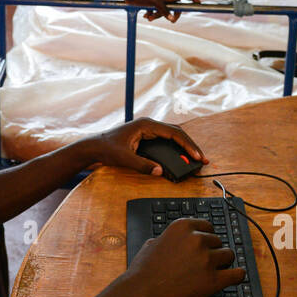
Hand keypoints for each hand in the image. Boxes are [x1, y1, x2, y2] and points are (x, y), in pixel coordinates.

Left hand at [85, 117, 206, 176]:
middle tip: (202, 159)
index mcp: (146, 125)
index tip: (197, 156)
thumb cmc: (107, 149)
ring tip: (196, 159)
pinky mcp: (146, 136)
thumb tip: (160, 171)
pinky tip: (182, 157)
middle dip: (190, 146)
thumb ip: (142, 165)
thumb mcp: (124, 158)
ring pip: (172, 136)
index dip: (187, 145)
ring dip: (184, 147)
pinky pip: (166, 141)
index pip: (173, 133)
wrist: (94, 147)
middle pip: (176, 133)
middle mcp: (149, 125)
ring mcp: (148, 130)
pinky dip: (176, 149)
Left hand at [119, 0, 199, 22]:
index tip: (199, 3)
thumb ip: (164, 10)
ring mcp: (158, 1)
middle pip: (174, 8)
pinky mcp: (151, 4)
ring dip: (157, 16)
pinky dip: (151, 15)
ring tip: (148, 17)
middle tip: (172, 21)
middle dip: (171, 15)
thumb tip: (172, 18)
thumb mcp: (154, 3)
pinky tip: (145, 15)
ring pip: (163, 12)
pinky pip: (155, 12)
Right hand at [128, 218, 244, 296]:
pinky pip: (237, 274)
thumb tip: (175, 241)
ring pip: (228, 256)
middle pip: (218, 241)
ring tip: (213, 272)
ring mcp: (206, 259)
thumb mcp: (153, 243)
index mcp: (183, 227)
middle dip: (213, 252)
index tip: (206, 246)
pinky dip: (237, 275)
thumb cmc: (143, 270)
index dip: (207, 238)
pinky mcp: (213, 280)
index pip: (208, 227)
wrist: (141, 292)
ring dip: (222, 263)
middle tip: (203, 264)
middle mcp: (197, 239)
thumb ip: (170, 239)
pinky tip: (235, 276)